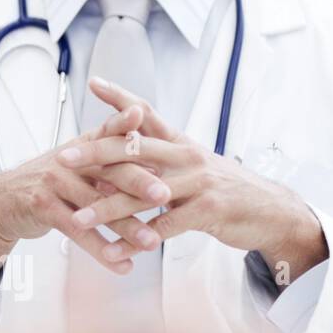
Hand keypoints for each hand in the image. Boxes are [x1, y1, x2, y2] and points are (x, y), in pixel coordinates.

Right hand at [0, 102, 170, 275]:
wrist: (3, 200)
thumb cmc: (50, 182)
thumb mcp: (76, 163)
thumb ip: (109, 161)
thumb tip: (156, 165)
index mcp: (82, 147)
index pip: (105, 131)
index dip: (121, 121)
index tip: (141, 113)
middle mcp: (69, 160)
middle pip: (108, 170)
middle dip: (139, 183)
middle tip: (165, 194)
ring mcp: (54, 182)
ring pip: (96, 206)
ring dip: (126, 227)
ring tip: (151, 243)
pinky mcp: (43, 207)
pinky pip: (77, 231)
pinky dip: (101, 251)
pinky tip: (121, 264)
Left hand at [60, 78, 328, 279]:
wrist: (269, 211)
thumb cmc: (219, 187)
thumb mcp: (189, 163)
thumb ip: (155, 156)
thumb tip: (111, 150)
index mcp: (179, 141)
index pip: (147, 111)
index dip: (121, 96)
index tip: (93, 82)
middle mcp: (186, 155)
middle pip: (135, 148)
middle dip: (96, 153)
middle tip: (63, 159)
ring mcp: (198, 181)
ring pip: (143, 193)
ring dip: (107, 209)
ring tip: (79, 219)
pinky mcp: (207, 211)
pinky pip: (164, 227)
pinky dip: (138, 240)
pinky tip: (115, 251)